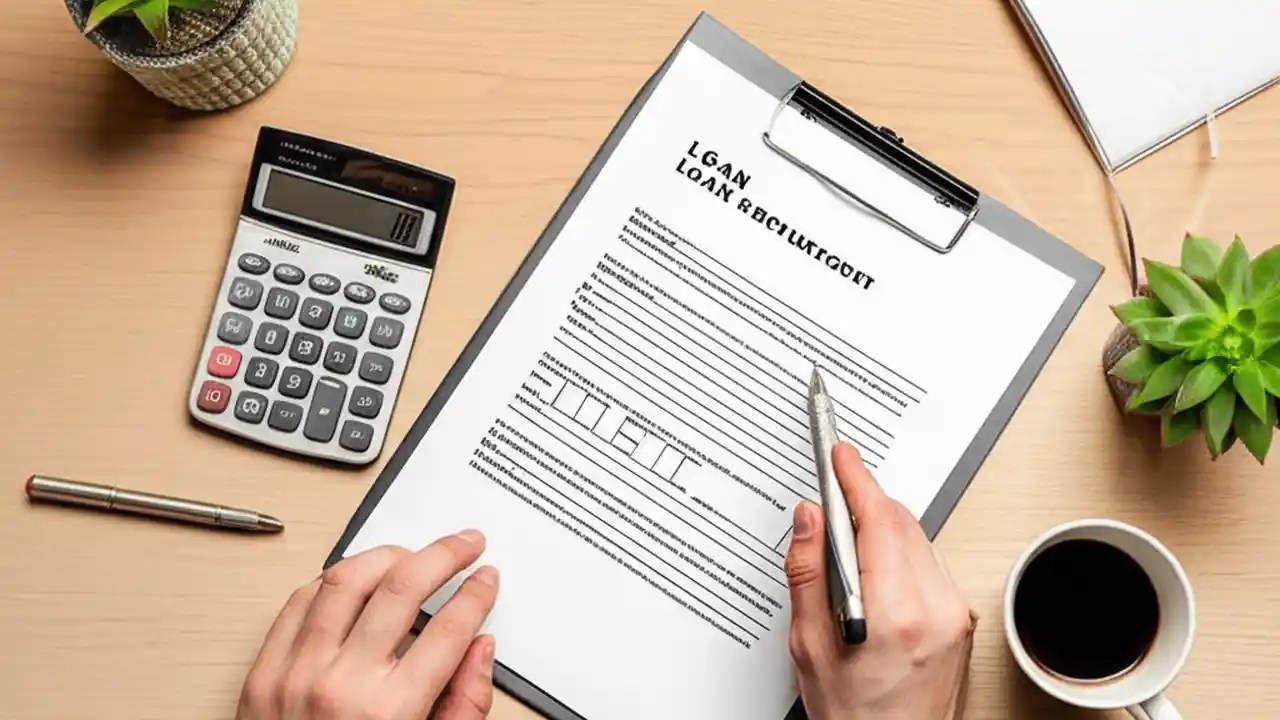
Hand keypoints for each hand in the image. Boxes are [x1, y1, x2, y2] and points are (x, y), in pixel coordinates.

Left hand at [237, 530, 498, 719]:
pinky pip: (299, 601)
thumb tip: (480, 651)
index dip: (476, 595)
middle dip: (444, 555)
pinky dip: (333, 580)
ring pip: (347, 580)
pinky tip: (356, 578)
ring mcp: (295, 674)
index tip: (486, 579)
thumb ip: (462, 707)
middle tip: (465, 544)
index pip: (450, 628)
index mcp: (389, 713)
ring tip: (411, 554)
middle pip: (403, 587)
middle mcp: (340, 686)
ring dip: (387, 555)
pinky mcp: (262, 673)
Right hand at [787, 444, 973, 719]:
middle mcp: (938, 609)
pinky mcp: (962, 620)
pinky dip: (901, 554)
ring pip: (918, 539)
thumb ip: (808, 574)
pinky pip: (930, 564)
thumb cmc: (853, 716)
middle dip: (865, 505)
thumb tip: (810, 519)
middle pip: (902, 523)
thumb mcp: (809, 646)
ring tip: (845, 551)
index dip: (856, 481)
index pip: (880, 520)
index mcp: (898, 613)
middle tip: (829, 504)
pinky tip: (874, 574)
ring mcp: (956, 614)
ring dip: (882, 530)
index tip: (841, 457)